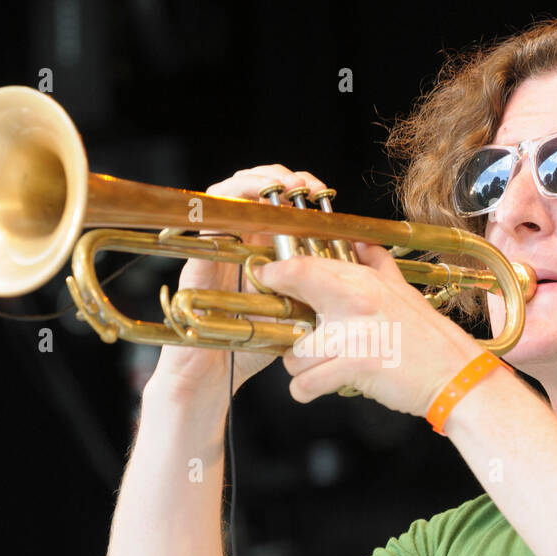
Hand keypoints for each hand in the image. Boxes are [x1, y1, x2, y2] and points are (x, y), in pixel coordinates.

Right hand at [151, 164, 331, 400]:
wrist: (212, 377)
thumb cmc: (250, 346)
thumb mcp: (296, 311)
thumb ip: (315, 287)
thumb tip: (358, 264)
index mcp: (263, 250)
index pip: (279, 205)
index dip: (301, 191)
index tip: (325, 196)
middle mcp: (238, 243)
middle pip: (254, 192)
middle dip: (280, 178)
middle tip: (306, 186)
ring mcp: (216, 249)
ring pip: (228, 195)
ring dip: (255, 182)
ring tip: (280, 185)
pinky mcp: (198, 260)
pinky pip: (206, 220)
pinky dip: (228, 204)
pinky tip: (251, 204)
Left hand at [254, 241, 486, 418]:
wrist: (455, 374)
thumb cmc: (427, 339)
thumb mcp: (403, 292)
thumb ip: (379, 266)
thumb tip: (362, 244)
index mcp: (365, 281)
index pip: (306, 265)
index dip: (277, 271)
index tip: (265, 277)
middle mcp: (356, 300)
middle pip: (294, 293)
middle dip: (284, 318)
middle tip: (289, 331)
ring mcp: (354, 333)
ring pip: (294, 352)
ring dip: (300, 366)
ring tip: (319, 368)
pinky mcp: (355, 365)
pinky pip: (306, 382)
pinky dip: (305, 390)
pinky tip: (314, 388)